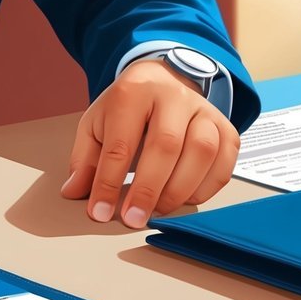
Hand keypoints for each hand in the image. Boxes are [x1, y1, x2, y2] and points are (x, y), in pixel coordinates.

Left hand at [60, 60, 239, 227]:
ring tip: (158, 210)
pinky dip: (207, 187)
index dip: (108, 183)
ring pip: (202, 151)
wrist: (162, 80)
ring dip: (180, 189)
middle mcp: (173, 96)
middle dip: (147, 190)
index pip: (120, 144)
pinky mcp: (225, 126)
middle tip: (133, 219)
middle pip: (166, 146)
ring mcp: (203, 109)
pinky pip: (225, 159)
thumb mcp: (95, 125)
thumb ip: (84, 159)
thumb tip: (75, 192)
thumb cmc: (126, 108)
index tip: (100, 213)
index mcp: (133, 92)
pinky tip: (185, 198)